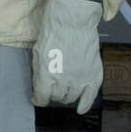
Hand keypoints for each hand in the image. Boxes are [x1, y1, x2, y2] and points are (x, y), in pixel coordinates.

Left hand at [31, 0, 103, 114]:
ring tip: (64, 89)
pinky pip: (90, 96)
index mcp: (46, 76)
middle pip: (57, 97)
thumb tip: (39, 86)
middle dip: (53, 94)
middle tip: (52, 89)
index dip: (38, 99)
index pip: (42, 97)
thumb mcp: (37, 54)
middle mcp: (63, 81)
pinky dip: (85, 104)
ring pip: (71, 97)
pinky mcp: (93, 75)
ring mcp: (80, 79)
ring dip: (66, 95)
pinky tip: (81, 109)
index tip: (37, 98)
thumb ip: (38, 73)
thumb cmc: (52, 34)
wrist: (73, 22)